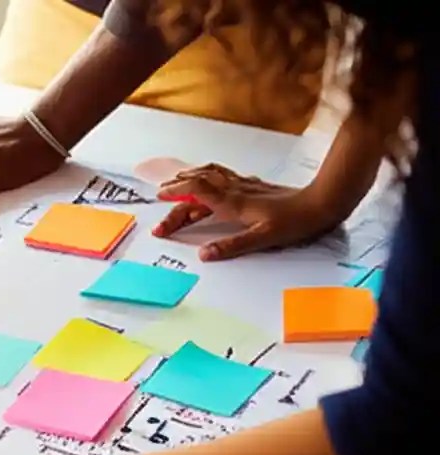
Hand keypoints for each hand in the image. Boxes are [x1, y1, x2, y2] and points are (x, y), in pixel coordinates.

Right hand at [153, 163, 342, 260]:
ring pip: (211, 174)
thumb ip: (232, 245)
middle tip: (160, 195)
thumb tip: (204, 254)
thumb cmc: (295, 221)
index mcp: (233, 203)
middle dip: (177, 187)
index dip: (175, 193)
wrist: (323, 202)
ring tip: (178, 178)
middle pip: (198, 183)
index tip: (159, 198)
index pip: (196, 191)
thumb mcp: (263, 238)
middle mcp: (235, 191)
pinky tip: (211, 177)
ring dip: (191, 175)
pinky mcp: (254, 186)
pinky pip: (224, 175)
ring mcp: (245, 186)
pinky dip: (209, 173)